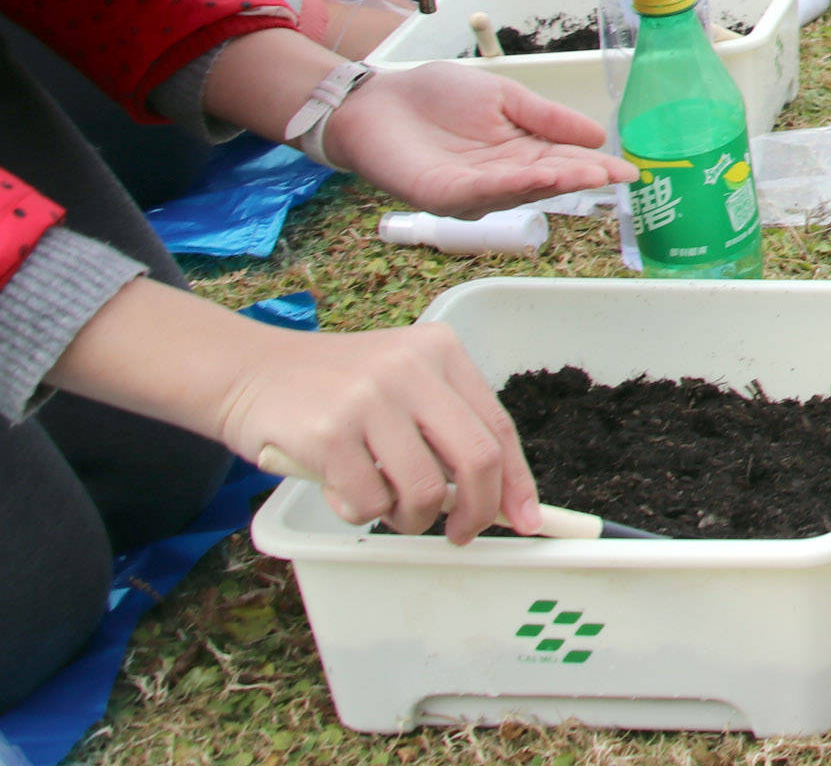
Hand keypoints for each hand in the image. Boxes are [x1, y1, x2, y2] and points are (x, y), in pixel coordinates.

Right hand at [48, 279, 540, 542]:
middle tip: (460, 534)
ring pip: (424, 490)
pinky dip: (361, 513)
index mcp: (442, 350)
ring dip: (409, 517)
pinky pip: (369, 502)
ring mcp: (370, 398)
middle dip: (477, 512)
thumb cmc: (333, 390)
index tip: (527, 522)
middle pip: (476, 459)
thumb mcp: (401, 385)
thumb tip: (500, 499)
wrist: (248, 371)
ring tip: (384, 504)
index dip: (516, 482)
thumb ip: (445, 428)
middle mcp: (412, 367)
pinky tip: (341, 489)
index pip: (498, 427)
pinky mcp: (329, 432)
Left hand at [323, 64, 636, 216]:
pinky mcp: (440, 195)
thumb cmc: (436, 96)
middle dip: (579, 178)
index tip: (629, 169)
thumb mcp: (504, 96)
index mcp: (519, 153)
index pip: (564, 162)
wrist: (377, 99)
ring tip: (583, 173)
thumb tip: (597, 136)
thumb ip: (546, 117)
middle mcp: (500, 179)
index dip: (595, 166)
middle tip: (613, 175)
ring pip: (518, 192)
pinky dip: (509, 187)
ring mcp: (471, 191)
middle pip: (546, 182)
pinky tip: (534, 176)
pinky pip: (479, 193)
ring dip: (551, 184)